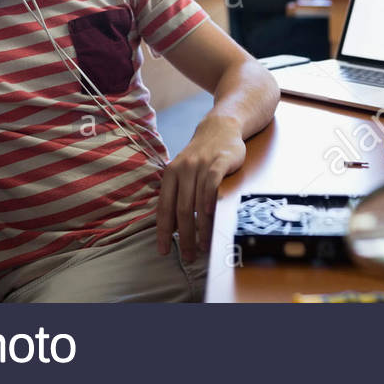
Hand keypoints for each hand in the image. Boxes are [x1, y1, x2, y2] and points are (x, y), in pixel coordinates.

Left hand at [156, 114, 245, 261]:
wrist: (220, 128)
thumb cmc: (201, 156)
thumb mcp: (183, 172)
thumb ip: (178, 195)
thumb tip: (173, 227)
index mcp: (170, 174)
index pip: (163, 207)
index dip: (163, 231)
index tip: (163, 251)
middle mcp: (182, 169)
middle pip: (181, 209)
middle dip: (184, 236)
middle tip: (189, 255)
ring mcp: (200, 165)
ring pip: (196, 201)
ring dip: (200, 227)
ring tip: (204, 246)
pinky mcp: (219, 161)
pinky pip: (212, 184)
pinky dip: (209, 201)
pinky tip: (211, 216)